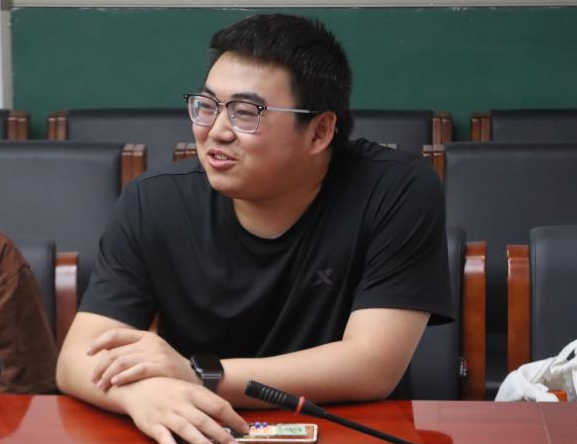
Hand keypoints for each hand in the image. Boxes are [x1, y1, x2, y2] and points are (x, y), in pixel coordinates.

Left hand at [87, 328, 196, 390]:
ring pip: (123, 362)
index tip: (88, 353)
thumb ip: (131, 349)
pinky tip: (116, 383)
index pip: (116, 334)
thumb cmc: (165, 366)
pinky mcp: (162, 366)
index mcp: (145, 336)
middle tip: (94, 380)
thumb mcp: (150, 352)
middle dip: (100, 367)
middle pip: (116, 352)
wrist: (190, 376)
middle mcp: (149, 342)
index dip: (99, 343)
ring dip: (108, 375)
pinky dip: (124, 376)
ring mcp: (156, 354)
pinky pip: (138, 370)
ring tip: (101, 386)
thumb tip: (105, 351)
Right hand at [120, 377, 248, 443]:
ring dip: (203, 443)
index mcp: (193, 392)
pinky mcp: (153, 426)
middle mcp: (182, 403)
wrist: (138, 387)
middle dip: (222, 435)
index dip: (233, 418)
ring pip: (188, 431)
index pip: (218, 405)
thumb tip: (227, 416)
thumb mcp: (189, 390)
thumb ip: (206, 402)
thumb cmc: (168, 390)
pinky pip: (165, 439)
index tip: (245, 429)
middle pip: (205, 421)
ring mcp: (167, 415)